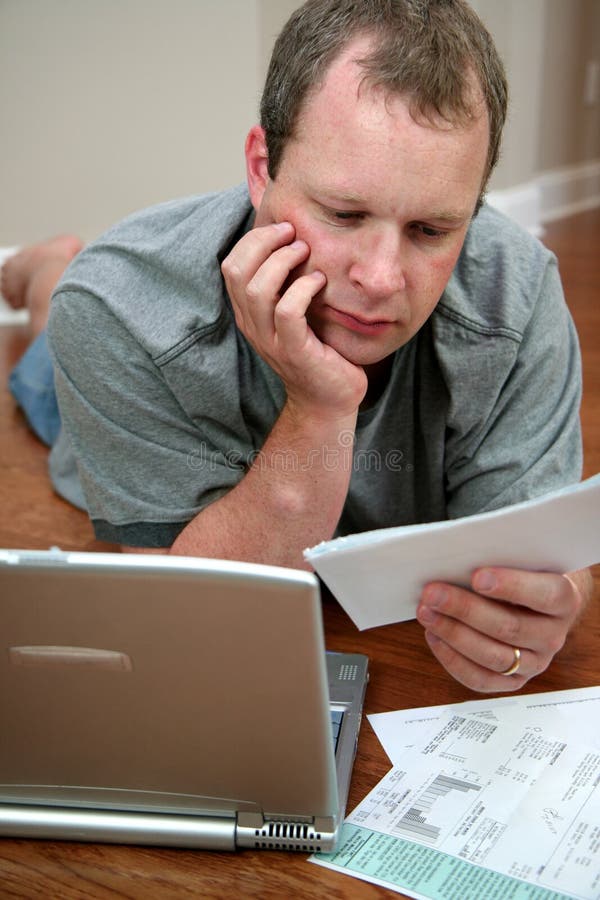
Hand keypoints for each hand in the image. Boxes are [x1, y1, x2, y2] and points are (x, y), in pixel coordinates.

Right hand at [221, 221, 366, 420]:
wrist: (328, 400)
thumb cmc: (318, 351)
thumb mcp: (294, 315)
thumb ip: (287, 285)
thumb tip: (295, 238)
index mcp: (249, 313)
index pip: (231, 266)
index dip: (253, 240)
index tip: (283, 228)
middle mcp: (253, 325)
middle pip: (237, 271)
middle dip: (264, 242)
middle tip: (293, 233)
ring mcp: (271, 340)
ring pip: (258, 290)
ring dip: (283, 262)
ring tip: (306, 252)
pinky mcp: (294, 351)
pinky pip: (288, 311)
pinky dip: (303, 289)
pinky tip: (319, 282)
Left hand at [416, 567, 586, 691]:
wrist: (541, 602)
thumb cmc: (526, 574)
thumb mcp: (523, 561)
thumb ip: (500, 561)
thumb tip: (458, 561)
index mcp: (563, 601)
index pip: (544, 595)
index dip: (511, 586)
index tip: (477, 577)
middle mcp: (552, 636)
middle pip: (509, 627)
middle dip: (465, 609)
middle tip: (433, 593)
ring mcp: (534, 663)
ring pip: (493, 657)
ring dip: (453, 634)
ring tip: (427, 613)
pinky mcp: (513, 680)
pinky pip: (481, 679)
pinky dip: (453, 659)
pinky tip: (434, 636)